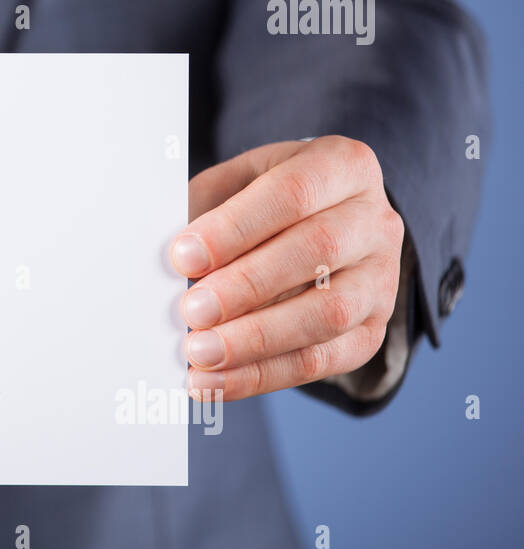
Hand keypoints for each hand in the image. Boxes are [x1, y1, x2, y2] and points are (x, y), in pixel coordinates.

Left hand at [171, 136, 403, 400]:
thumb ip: (203, 210)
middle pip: (315, 252)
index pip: (291, 194)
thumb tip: (166, 263)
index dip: (235, 227)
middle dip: (245, 286)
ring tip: (198, 353)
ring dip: (255, 340)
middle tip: (190, 311)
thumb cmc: (264, 200)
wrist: (320, 223)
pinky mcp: (372, 330)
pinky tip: (216, 382)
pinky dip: (263, 376)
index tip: (183, 256)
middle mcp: (374, 220)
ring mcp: (381, 279)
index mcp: (342, 166)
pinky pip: (323, 361)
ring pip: (327, 313)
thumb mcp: (236, 183)